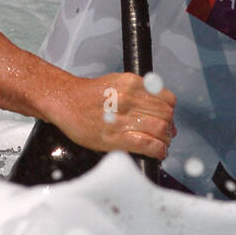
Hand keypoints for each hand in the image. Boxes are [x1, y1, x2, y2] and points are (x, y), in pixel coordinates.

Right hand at [45, 70, 175, 159]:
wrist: (65, 101)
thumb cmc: (89, 95)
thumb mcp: (117, 82)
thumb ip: (139, 91)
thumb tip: (160, 106)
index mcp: (132, 84)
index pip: (167, 99)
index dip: (170, 112)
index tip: (168, 119)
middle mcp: (130, 98)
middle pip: (166, 115)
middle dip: (169, 127)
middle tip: (165, 134)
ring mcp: (123, 118)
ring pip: (160, 129)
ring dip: (165, 140)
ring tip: (160, 144)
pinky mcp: (116, 137)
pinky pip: (147, 144)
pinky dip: (158, 150)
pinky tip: (158, 153)